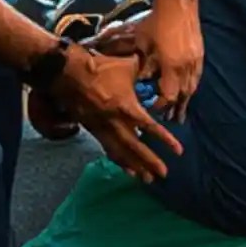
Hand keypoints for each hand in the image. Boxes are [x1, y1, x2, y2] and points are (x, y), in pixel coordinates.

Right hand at [51, 46, 183, 183]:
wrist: (67, 73)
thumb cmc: (100, 67)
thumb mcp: (128, 66)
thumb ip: (145, 73)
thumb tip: (161, 71)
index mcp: (126, 106)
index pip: (149, 127)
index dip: (164, 139)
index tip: (178, 151)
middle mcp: (114, 122)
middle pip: (135, 147)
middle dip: (150, 162)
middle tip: (164, 174)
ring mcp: (102, 128)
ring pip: (120, 153)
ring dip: (135, 166)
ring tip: (147, 179)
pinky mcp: (93, 131)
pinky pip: (108, 149)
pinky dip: (119, 161)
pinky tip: (128, 170)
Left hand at [132, 0, 203, 122]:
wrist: (178, 2)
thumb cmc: (156, 21)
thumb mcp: (142, 43)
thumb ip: (141, 65)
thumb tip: (138, 79)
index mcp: (172, 65)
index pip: (169, 95)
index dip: (162, 105)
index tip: (154, 109)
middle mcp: (187, 66)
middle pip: (184, 95)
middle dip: (177, 107)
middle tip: (171, 119)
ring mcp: (196, 59)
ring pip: (193, 87)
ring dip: (186, 99)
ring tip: (180, 109)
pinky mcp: (200, 53)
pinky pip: (197, 76)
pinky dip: (191, 86)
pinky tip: (187, 89)